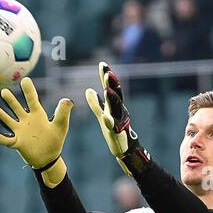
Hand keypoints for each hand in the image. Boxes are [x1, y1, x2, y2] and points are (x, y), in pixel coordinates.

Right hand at [0, 78, 72, 186]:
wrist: (49, 158)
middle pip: (16, 107)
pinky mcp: (17, 142)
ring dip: (1, 115)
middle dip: (10, 100)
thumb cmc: (55, 140)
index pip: (32, 99)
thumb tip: (68, 100)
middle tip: (4, 92)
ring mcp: (20, 130)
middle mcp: (26, 120)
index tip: (25, 80)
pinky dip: (0, 138)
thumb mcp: (61, 126)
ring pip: (8, 120)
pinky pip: (6, 140)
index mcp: (37, 114)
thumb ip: (63, 113)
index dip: (28, 90)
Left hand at [85, 61, 150, 176]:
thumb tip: (88, 90)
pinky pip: (113, 126)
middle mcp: (118, 110)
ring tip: (107, 90)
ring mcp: (119, 120)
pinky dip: (109, 121)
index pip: (110, 87)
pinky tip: (105, 117)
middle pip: (115, 94)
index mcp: (114, 105)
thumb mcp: (102, 114)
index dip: (106, 76)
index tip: (102, 64)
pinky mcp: (117, 132)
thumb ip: (95, 103)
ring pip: (116, 108)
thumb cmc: (114, 130)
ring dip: (112, 98)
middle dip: (112, 83)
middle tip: (108, 73)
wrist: (124, 148)